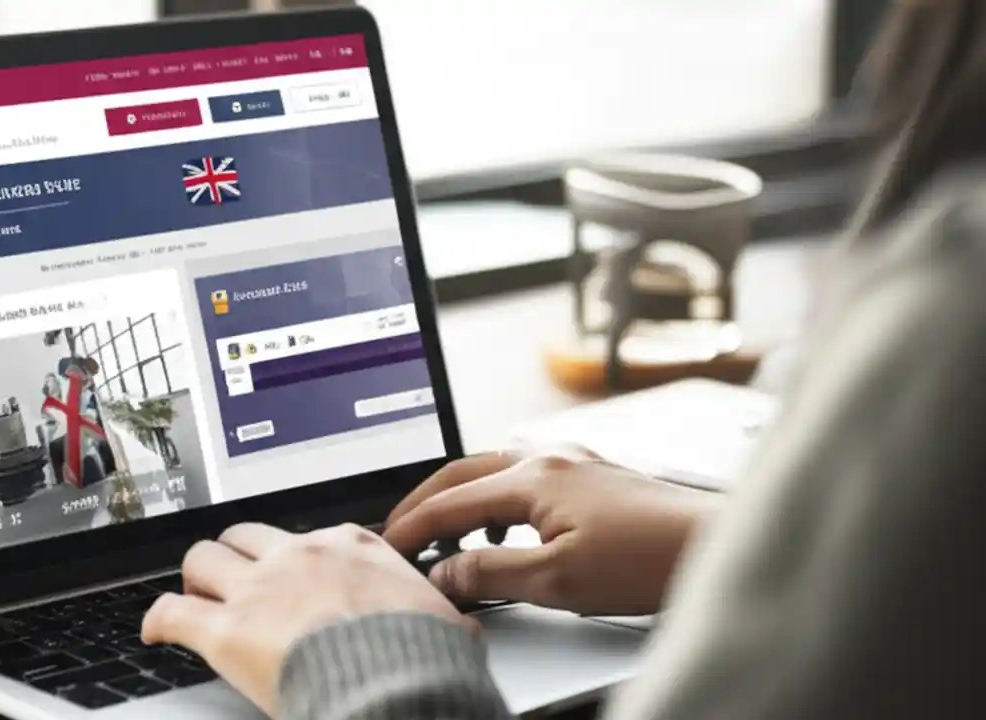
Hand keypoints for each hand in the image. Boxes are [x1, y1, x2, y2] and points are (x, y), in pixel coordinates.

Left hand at [140, 522, 464, 715]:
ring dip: (196, 576)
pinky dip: (158, 619)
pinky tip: (154, 630)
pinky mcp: (227, 630)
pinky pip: (173, 612)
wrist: (397, 685)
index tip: (296, 570)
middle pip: (246, 535)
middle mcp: (299, 557)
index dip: (296, 556)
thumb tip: (460, 633)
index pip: (311, 536)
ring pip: (202, 559)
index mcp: (351, 548)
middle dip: (235, 555)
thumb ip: (435, 615)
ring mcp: (259, 589)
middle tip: (233, 578)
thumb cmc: (421, 657)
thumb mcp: (442, 621)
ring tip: (195, 594)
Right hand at [384, 449, 719, 615]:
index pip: (450, 501)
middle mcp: (548, 457)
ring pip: (493, 470)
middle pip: (463, 472)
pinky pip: (523, 477)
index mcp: (533, 476)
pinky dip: (495, 500)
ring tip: (445, 537)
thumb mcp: (557, 579)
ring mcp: (572, 461)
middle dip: (426, 504)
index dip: (412, 528)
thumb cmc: (648, 561)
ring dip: (461, 499)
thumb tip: (444, 571)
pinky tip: (504, 530)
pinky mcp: (592, 475)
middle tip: (400, 534)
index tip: (388, 548)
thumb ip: (490, 572)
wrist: (714, 546)